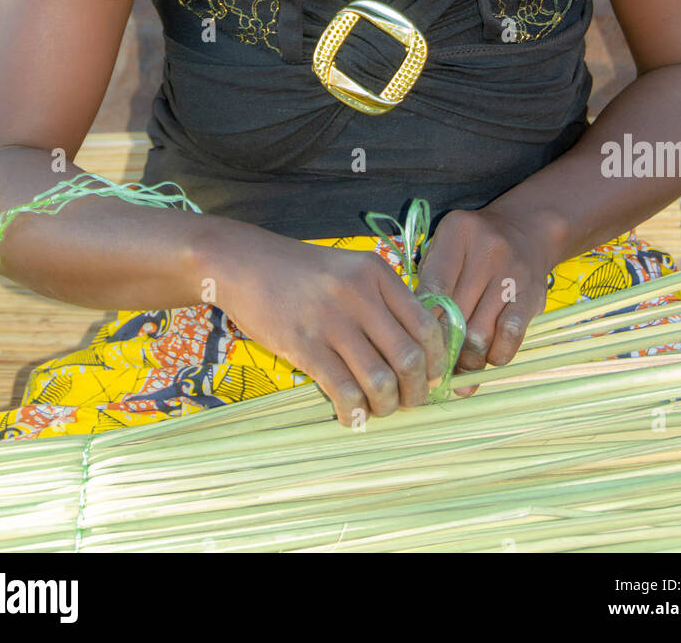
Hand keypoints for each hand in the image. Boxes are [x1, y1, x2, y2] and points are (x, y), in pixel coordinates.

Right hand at [201, 222, 447, 426]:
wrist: (243, 263)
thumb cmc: (299, 272)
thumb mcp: (348, 270)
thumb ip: (381, 299)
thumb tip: (415, 348)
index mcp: (376, 274)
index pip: (426, 324)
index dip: (438, 360)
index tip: (434, 379)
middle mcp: (360, 294)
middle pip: (409, 357)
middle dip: (417, 391)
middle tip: (410, 402)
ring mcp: (332, 320)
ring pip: (380, 379)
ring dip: (387, 405)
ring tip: (380, 409)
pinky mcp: (305, 344)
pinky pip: (343, 390)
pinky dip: (355, 413)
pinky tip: (352, 416)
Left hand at [415, 206, 556, 393]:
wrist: (527, 230)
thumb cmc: (474, 246)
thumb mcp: (447, 245)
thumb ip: (431, 279)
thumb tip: (417, 330)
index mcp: (458, 232)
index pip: (434, 286)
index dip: (423, 322)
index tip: (416, 345)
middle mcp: (488, 250)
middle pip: (456, 314)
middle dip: (442, 348)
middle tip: (432, 370)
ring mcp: (512, 274)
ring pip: (481, 332)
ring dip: (467, 360)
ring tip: (457, 373)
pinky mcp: (532, 296)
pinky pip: (510, 335)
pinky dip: (496, 355)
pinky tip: (487, 359)